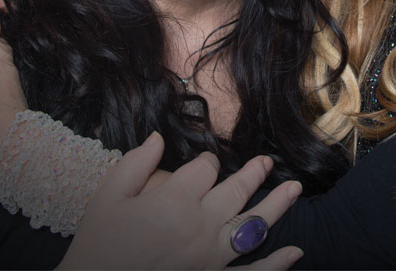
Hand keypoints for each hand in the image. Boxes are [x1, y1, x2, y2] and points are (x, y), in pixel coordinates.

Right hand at [60, 134, 303, 269]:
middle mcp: (200, 225)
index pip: (205, 168)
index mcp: (175, 200)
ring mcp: (211, 256)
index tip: (201, 164)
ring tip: (294, 188)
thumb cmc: (99, 243)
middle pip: (237, 190)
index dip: (205, 161)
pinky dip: (276, 265)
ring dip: (277, 205)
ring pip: (254, 225)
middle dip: (254, 173)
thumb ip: (135, 163)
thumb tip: (157, 136)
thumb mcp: (108, 196)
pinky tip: (296, 253)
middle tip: (267, 161)